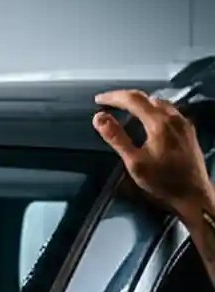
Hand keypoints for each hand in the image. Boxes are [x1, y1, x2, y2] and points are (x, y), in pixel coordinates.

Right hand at [93, 89, 214, 221]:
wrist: (193, 194)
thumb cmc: (162, 181)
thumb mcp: (134, 162)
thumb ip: (116, 137)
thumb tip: (99, 117)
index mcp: (159, 123)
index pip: (133, 99)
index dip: (114, 97)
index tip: (99, 100)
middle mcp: (173, 118)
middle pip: (147, 98)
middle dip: (125, 97)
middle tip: (109, 102)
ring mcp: (183, 123)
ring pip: (159, 102)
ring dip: (140, 102)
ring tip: (125, 108)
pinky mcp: (188, 130)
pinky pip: (168, 110)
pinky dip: (152, 109)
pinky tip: (147, 118)